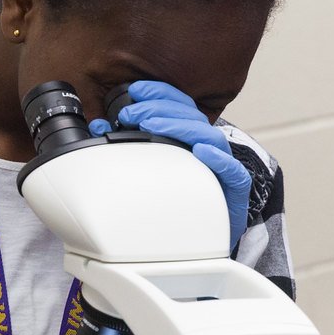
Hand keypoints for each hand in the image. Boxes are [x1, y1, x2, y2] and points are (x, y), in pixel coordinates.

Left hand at [91, 81, 251, 249]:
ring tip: (152, 127)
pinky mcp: (234, 191)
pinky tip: (200, 152)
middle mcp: (208, 148)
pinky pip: (233, 172)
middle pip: (191, 117)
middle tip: (132, 114)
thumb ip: (126, 146)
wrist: (198, 243)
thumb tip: (99, 129)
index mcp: (190, 138)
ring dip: (180, 127)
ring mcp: (223, 168)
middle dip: (160, 109)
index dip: (160, 93)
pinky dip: (217, 159)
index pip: (179, 105)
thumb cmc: (172, 203)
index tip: (135, 91)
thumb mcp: (144, 167)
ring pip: (209, 137)